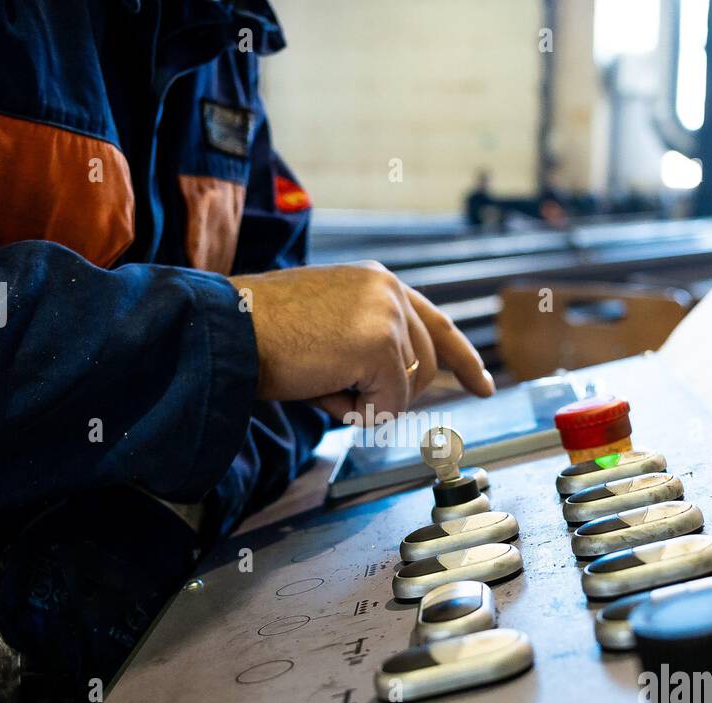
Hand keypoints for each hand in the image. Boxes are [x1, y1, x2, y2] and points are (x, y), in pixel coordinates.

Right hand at [229, 261, 493, 419]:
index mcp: (377, 282)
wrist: (229, 329)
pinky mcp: (381, 344)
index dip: (463, 359)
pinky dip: (356, 411)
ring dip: (366, 401)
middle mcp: (389, 291)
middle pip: (424, 368)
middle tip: (331, 386)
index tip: (483, 386)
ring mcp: (388, 315)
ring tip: (319, 378)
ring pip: (409, 389)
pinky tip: (321, 387)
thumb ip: (370, 344)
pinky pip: (388, 404)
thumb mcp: (328, 328)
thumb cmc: (263, 334)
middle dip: (387, 393)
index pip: (435, 323)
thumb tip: (402, 385)